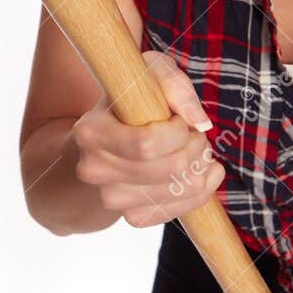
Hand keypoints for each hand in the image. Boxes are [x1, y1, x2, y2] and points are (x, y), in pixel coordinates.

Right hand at [71, 49, 225, 228]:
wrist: (105, 140)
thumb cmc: (130, 102)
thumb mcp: (147, 75)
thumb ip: (174, 85)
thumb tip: (200, 122)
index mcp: (90, 131)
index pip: (147, 144)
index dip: (178, 132)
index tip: (179, 119)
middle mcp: (93, 169)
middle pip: (169, 169)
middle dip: (196, 147)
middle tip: (195, 135)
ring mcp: (110, 198)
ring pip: (178, 191)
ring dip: (201, 169)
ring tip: (197, 151)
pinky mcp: (130, 217)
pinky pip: (176, 212)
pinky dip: (199, 193)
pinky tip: (202, 175)